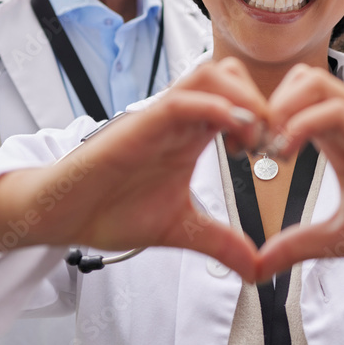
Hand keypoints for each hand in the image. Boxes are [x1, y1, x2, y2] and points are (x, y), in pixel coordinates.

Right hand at [0, 58, 268, 282]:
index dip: (270, 119)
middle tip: (274, 145)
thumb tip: (257, 270)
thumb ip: (221, 243)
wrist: (62, 216)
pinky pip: (183, 100)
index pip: (240, 100)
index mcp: (193, 133)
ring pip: (211, 75)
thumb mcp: (182, 230)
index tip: (281, 154)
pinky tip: (232, 140)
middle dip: (263, 102)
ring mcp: (161, 117)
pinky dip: (215, 109)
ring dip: (243, 101)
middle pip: (232, 74)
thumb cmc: (111, 211)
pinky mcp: (140, 124)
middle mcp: (181, 118)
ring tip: (253, 142)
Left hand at [256, 65, 343, 282]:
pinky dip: (303, 122)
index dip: (258, 118)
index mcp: (340, 141)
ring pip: (315, 82)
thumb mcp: (342, 239)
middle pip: (299, 79)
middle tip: (249, 145)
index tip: (239, 151)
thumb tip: (258, 266)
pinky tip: (287, 153)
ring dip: (281, 107)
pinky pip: (339, 109)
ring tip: (269, 148)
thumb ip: (300, 245)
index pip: (291, 102)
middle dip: (264, 104)